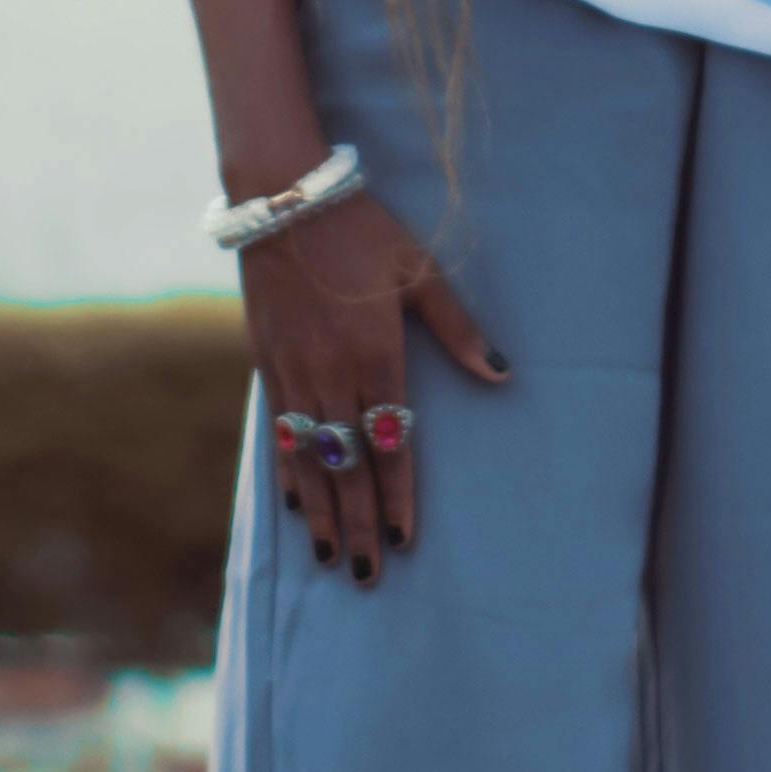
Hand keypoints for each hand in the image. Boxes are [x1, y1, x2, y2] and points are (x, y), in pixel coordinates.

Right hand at [242, 181, 507, 584]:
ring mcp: (295, 371)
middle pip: (349, 465)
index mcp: (376, 354)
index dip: (399, 495)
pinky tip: (297, 505)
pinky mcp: (268, 363)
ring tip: (330, 557)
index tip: (404, 540)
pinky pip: (281, 431)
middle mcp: (332, 373)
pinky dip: (290, 472)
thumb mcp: (420, 270)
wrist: (285, 197)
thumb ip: (458, 327)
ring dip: (321, 511)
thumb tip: (502, 373)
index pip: (392, 442)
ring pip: (311, 458)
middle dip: (359, 522)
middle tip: (366, 574)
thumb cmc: (363, 229)